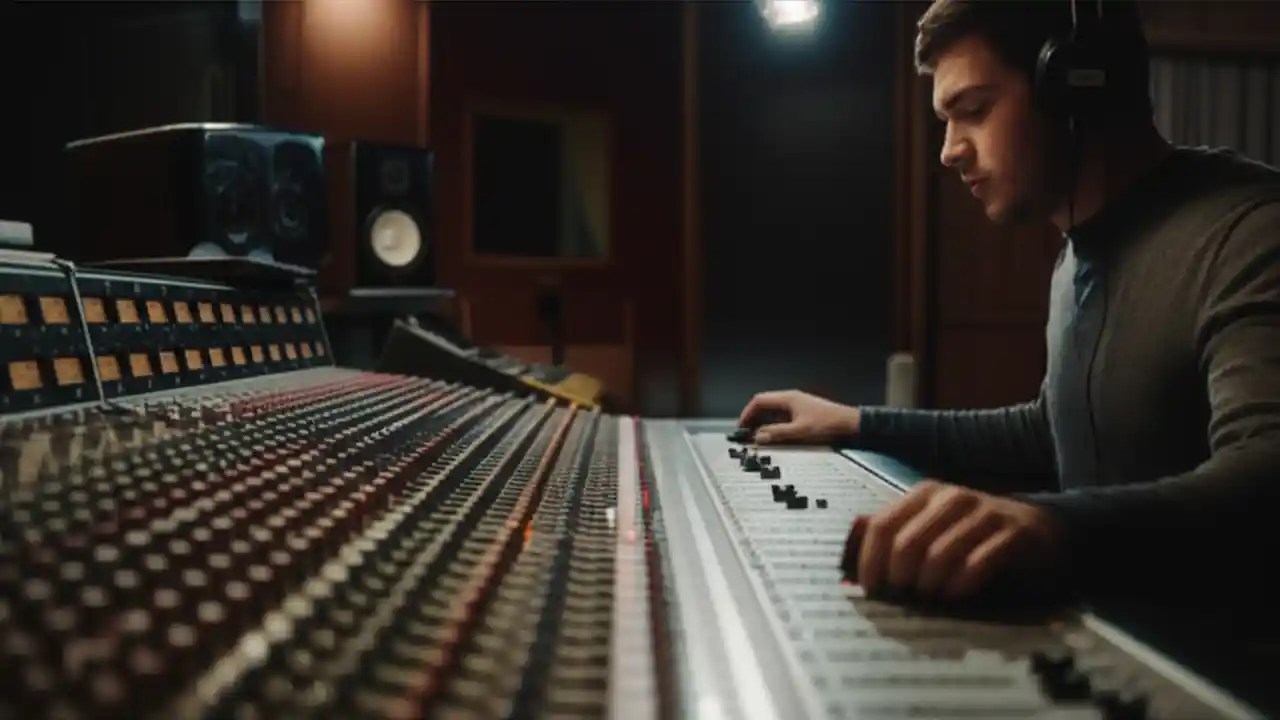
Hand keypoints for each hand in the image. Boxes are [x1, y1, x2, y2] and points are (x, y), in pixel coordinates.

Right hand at [737, 390, 859, 444]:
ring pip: (773, 412)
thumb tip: (758, 436)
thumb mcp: (800, 431)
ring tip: (757, 438)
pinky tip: (773, 437)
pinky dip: (774, 426)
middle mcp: (791, 400)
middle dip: (753, 419)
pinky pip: (782, 418)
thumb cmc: (827, 424)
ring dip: (764, 424)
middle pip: (764, 405)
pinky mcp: (802, 414)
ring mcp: (797, 406)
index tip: (741, 427)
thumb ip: (777, 434)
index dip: (747, 413)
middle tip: (746, 434)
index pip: (759, 401)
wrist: (849, 424)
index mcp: (788, 398)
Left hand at [840, 480, 1064, 600]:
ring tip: (931, 599)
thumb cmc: (974, 534)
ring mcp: (983, 512)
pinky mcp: (1012, 533)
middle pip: (907, 545)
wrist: (1038, 529)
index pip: (882, 526)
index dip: (870, 562)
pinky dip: (961, 586)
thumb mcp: (932, 527)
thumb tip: (851, 558)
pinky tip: (957, 596)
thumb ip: (895, 535)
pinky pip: (977, 564)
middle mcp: (950, 498)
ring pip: (939, 556)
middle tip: (905, 599)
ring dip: (930, 586)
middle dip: (901, 579)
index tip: (870, 590)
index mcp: (923, 494)